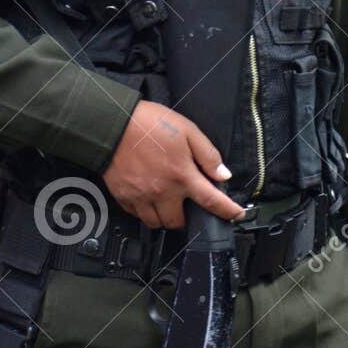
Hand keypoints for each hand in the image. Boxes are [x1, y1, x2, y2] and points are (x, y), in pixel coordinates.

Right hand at [102, 99, 245, 230]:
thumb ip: (207, 154)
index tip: (236, 215)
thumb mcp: (187, 130)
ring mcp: (141, 197)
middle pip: (178, 222)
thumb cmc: (148, 123)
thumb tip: (222, 174)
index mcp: (182, 175)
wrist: (111, 124)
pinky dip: (144, 211)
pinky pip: (137, 215)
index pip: (211, 201)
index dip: (228, 211)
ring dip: (165, 218)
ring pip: (156, 223)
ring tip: (166, 204)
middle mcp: (162, 191)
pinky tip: (147, 198)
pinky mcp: (123, 196)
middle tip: (187, 205)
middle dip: (186, 218)